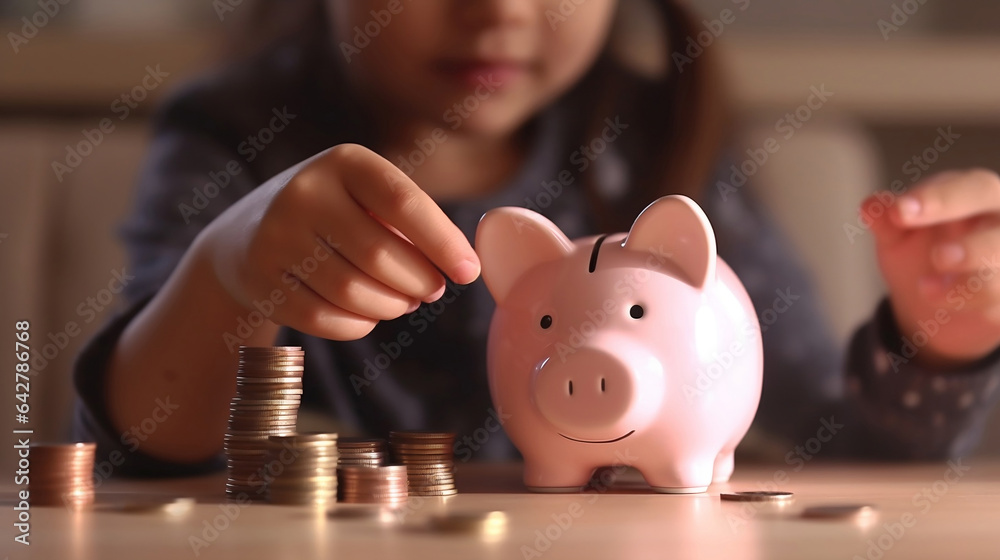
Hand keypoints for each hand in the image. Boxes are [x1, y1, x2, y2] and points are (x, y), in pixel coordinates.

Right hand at [197, 144, 480, 340]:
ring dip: (392, 306)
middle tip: (431, 290)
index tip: (469, 272)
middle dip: (418, 282)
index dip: (442, 241)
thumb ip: (415, 223)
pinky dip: (358, 325)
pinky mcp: (260, 279)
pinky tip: (369, 315)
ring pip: (353, 292)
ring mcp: (275, 236)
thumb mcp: (369, 198)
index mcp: (344, 162)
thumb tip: (462, 265)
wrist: (247, 235)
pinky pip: (325, 318)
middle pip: (379, 255)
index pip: (402, 202)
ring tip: (403, 302)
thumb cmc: (338, 216)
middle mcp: (304, 192)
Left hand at [864, 169, 999, 367]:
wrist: (936, 304)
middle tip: (939, 257)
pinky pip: (998, 304)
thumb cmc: (922, 253)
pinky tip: (942, 304)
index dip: (939, 199)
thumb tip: (870, 205)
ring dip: (966, 286)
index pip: (973, 188)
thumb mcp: (899, 237)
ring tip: (924, 287)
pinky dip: (970, 305)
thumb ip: (888, 221)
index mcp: (979, 197)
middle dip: (973, 247)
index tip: (898, 212)